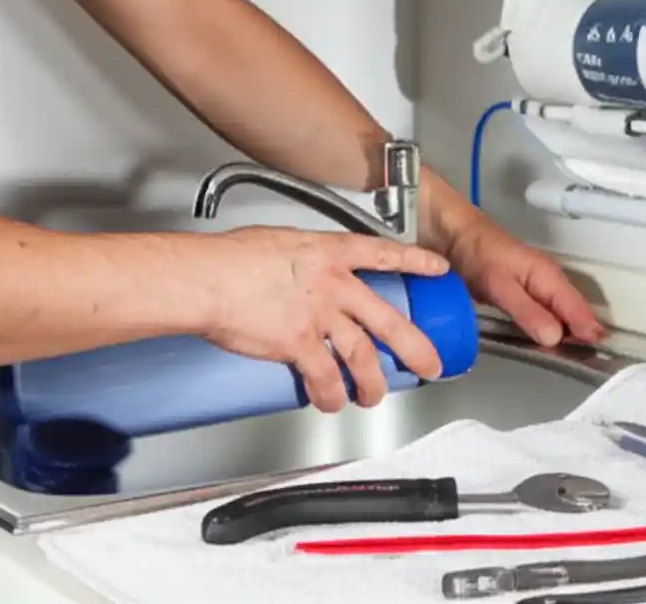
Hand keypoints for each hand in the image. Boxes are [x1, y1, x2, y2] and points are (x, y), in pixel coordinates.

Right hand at [201, 227, 448, 411]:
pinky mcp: (299, 345)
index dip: (415, 261)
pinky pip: (325, 378)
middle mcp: (334, 285)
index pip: (384, 254)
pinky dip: (331, 395)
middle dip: (415, 348)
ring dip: (371, 384)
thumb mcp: (278, 241)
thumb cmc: (229, 257)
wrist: (207, 279)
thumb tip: (297, 274)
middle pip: (388, 321)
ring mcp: (320, 316)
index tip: (438, 269)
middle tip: (430, 365)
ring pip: (362, 357)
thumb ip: (299, 260)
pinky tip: (333, 403)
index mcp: (330, 254)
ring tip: (373, 397)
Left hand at [445, 218, 604, 347]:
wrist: (456, 236)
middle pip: (574, 312)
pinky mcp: (525, 294)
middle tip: (594, 361)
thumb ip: (528, 311)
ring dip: (571, 334)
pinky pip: (547, 313)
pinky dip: (553, 327)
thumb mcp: (501, 286)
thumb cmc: (479, 255)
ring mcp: (538, 287)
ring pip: (562, 313)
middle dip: (585, 335)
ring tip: (581, 358)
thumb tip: (555, 338)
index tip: (599, 352)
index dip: (588, 330)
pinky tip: (552, 343)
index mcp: (549, 277)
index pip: (577, 308)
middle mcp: (550, 282)